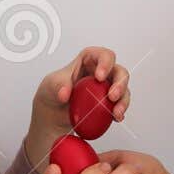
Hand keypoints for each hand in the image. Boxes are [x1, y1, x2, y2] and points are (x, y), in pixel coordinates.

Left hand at [24, 45, 131, 165]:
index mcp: (87, 61)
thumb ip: (58, 85)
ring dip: (123, 100)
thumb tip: (64, 93)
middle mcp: (100, 73)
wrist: (52, 114)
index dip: (105, 62)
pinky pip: (119, 105)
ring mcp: (106, 89)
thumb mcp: (50, 85)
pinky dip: (119, 112)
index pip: (102, 55)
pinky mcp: (108, 104)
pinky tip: (116, 118)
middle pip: (118, 71)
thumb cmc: (52, 92)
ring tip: (116, 112)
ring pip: (123, 89)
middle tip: (112, 95)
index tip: (99, 77)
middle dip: (120, 82)